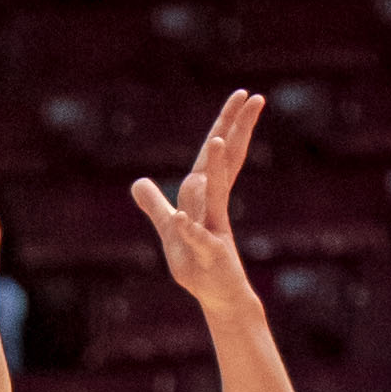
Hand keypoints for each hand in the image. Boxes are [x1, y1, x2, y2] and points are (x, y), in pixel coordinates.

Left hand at [131, 91, 262, 318]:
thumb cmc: (196, 263)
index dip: (227, 124)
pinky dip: (190, 230)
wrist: (219, 296)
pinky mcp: (210, 255)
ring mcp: (215, 229)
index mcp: (206, 196)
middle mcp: (214, 206)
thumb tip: (137, 181)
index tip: (243, 95)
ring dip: (218, 168)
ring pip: (214, 194)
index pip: (216, 155)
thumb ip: (154, 205)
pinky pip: (199, 239)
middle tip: (254, 98)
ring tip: (220, 140)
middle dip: (237, 129)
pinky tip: (182, 219)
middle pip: (226, 162)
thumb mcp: (169, 230)